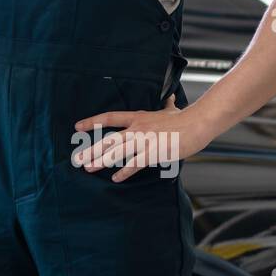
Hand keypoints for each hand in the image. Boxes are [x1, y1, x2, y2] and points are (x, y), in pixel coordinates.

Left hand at [70, 96, 212, 182]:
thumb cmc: (185, 118)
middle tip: (78, 158)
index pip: (110, 117)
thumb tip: (170, 97)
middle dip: (91, 149)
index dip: (92, 121)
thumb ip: (167, 105)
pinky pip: (135, 164)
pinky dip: (124, 171)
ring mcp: (144, 140)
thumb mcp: (171, 109)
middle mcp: (137, 128)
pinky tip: (115, 178)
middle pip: (109, 139)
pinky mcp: (154, 152)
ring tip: (88, 168)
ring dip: (101, 160)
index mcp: (138, 117)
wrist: (197, 123)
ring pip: (117, 152)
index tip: (78, 126)